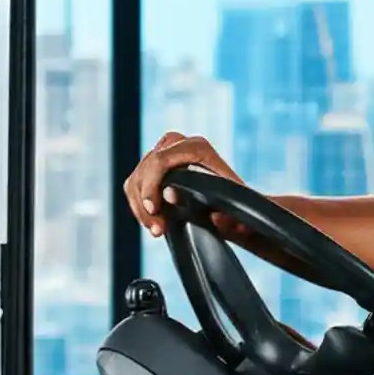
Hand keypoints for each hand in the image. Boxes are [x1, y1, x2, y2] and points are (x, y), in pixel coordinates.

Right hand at [123, 131, 253, 241]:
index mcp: (198, 147)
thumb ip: (234, 212)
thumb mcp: (239, 205)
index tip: (154, 210)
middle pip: (146, 170)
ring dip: (141, 208)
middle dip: (146, 203)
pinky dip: (138, 206)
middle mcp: (178, 144)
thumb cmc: (238, 200)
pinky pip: (134, 185)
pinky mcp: (153, 166)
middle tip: (157, 229)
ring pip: (137, 179)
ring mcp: (163, 152)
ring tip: (157, 230)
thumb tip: (215, 217)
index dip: (152, 185)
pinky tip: (152, 223)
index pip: (162, 160)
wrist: (235, 197)